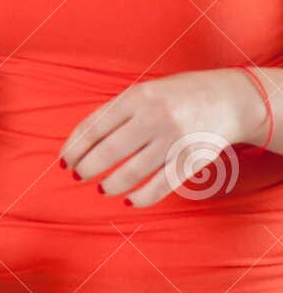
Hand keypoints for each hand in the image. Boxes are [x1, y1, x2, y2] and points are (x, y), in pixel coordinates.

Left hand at [59, 68, 268, 207]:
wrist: (228, 98)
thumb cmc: (176, 96)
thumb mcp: (144, 92)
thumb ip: (114, 113)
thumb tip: (78, 144)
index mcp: (137, 97)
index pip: (94, 127)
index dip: (74, 148)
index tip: (64, 161)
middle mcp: (154, 117)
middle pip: (108, 152)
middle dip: (86, 169)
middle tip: (78, 176)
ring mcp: (174, 140)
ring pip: (131, 173)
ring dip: (110, 185)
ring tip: (102, 188)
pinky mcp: (191, 161)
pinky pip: (159, 187)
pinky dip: (140, 198)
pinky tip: (129, 200)